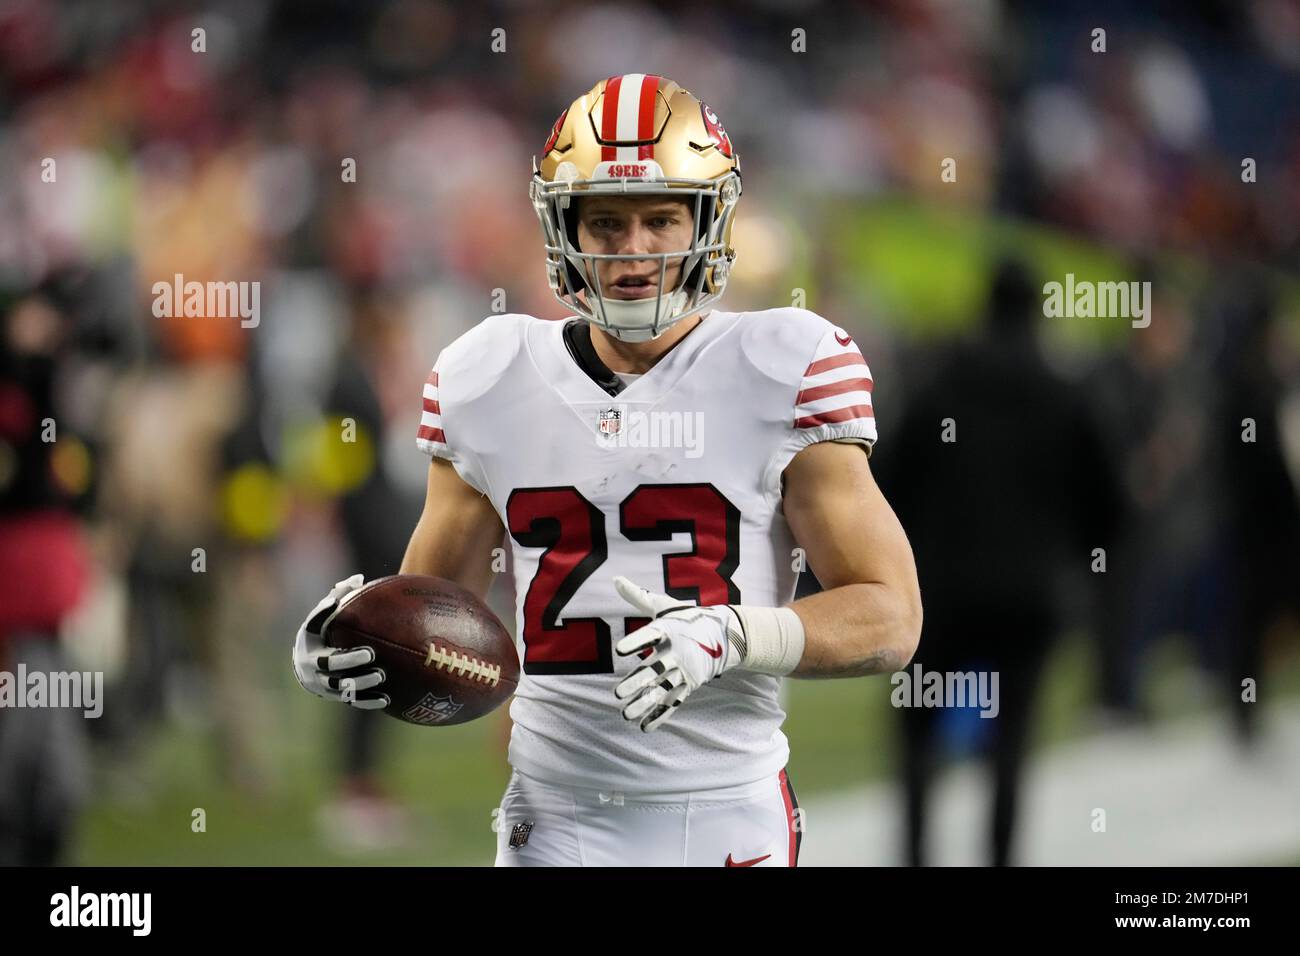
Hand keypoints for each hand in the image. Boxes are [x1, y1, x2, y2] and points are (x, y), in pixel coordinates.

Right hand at [292, 574, 387, 710]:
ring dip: (361, 684)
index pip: (320, 643)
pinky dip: (367, 701)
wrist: (306, 662)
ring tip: (381, 677)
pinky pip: (352, 701)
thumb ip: (339, 596)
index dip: (339, 644)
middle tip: (372, 656)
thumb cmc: (322, 631)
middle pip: (331, 668)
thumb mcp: (323, 614)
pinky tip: (386, 700)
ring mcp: (324, 685)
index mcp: (310, 647)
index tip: (365, 645)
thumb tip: (359, 579)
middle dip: (351, 663)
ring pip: (341, 688)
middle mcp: (313, 668)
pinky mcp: (335, 696)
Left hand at [611, 576, 739, 731]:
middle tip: (617, 693)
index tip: (618, 650)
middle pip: (654, 669)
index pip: (650, 635)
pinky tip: (645, 728)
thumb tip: (615, 579)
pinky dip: (661, 716)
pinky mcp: (689, 685)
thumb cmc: (685, 618)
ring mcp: (684, 671)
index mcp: (668, 630)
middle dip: (636, 682)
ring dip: (644, 704)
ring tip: (625, 714)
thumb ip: (637, 596)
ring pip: (662, 690)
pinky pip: (673, 703)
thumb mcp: (663, 604)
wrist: (723, 634)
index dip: (635, 642)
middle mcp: (676, 652)